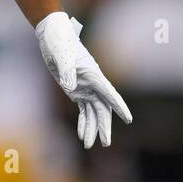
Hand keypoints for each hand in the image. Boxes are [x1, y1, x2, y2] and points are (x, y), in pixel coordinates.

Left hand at [35, 11, 131, 148]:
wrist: (54, 36)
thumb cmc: (60, 43)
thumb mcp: (62, 57)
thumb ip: (68, 72)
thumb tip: (71, 88)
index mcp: (94, 76)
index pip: (110, 94)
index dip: (119, 107)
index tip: (128, 119)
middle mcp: (93, 84)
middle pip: (103, 109)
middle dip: (104, 127)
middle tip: (106, 144)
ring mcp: (85, 88)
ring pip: (92, 113)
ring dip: (91, 128)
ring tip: (88, 145)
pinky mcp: (76, 91)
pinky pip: (82, 110)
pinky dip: (82, 122)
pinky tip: (82, 135)